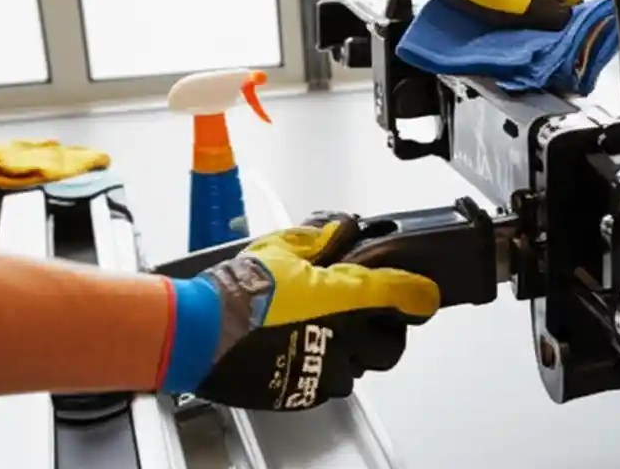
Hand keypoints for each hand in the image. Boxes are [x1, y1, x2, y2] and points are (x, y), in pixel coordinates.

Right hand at [158, 214, 438, 410]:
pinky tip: (305, 346)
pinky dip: (327, 367)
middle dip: (387, 329)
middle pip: (393, 343)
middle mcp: (345, 338)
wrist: (197, 334)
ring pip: (363, 367)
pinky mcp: (303, 393)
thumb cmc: (236, 292)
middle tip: (369, 313)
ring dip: (355, 349)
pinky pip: (331, 383)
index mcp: (349, 298)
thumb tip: (344, 227)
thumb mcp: (283, 248)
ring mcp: (325, 370)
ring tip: (328, 329)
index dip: (420, 294)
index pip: (409, 298)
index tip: (422, 293)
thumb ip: (322, 238)